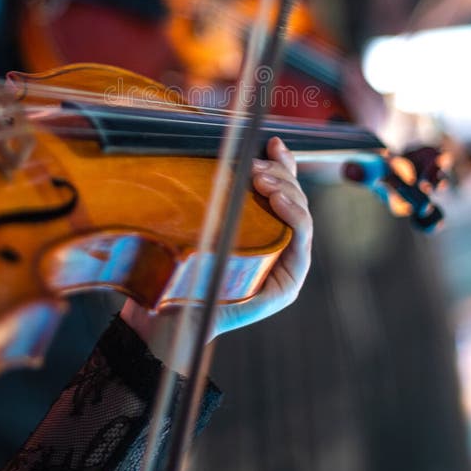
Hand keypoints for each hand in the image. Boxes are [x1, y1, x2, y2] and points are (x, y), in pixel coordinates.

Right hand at [121, 137, 312, 372]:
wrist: (169, 323)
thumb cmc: (187, 318)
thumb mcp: (204, 309)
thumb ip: (214, 292)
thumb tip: (215, 273)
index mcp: (284, 281)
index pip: (301, 237)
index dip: (292, 212)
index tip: (269, 196)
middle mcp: (282, 258)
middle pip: (297, 209)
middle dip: (281, 186)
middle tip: (254, 175)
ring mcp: (269, 237)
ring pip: (287, 195)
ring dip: (275, 173)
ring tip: (252, 165)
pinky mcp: (253, 221)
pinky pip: (273, 190)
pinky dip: (275, 167)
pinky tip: (273, 147)